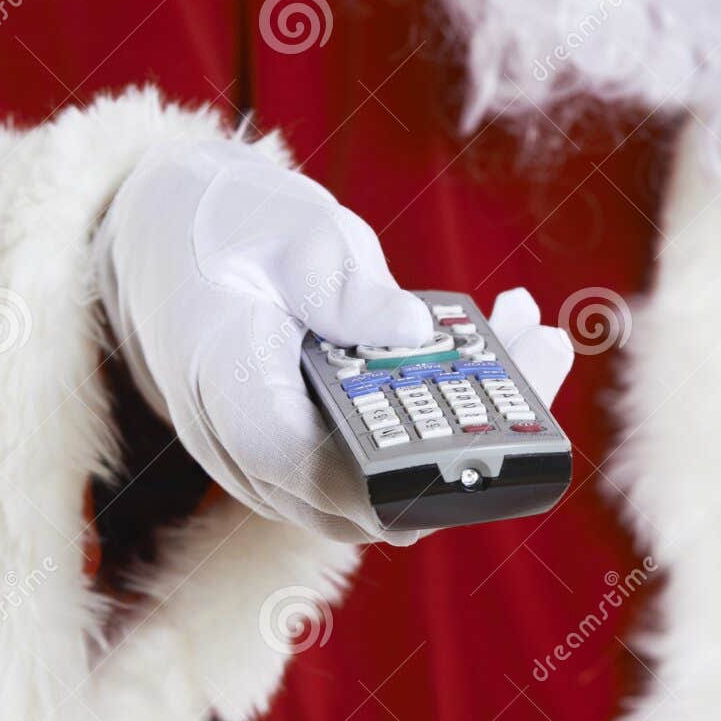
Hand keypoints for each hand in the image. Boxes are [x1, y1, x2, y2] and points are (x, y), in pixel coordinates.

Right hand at [96, 137, 572, 542]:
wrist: (176, 248)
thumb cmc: (220, 232)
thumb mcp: (279, 230)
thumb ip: (338, 282)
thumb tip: (415, 333)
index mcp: (227, 391)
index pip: (303, 462)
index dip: (390, 465)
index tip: (471, 429)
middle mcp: (257, 454)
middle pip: (376, 490)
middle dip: (476, 436)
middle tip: (544, 350)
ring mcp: (295, 466)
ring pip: (403, 482)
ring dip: (485, 420)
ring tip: (544, 340)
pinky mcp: (331, 454)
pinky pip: (407, 454)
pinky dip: (465, 407)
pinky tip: (514, 340)